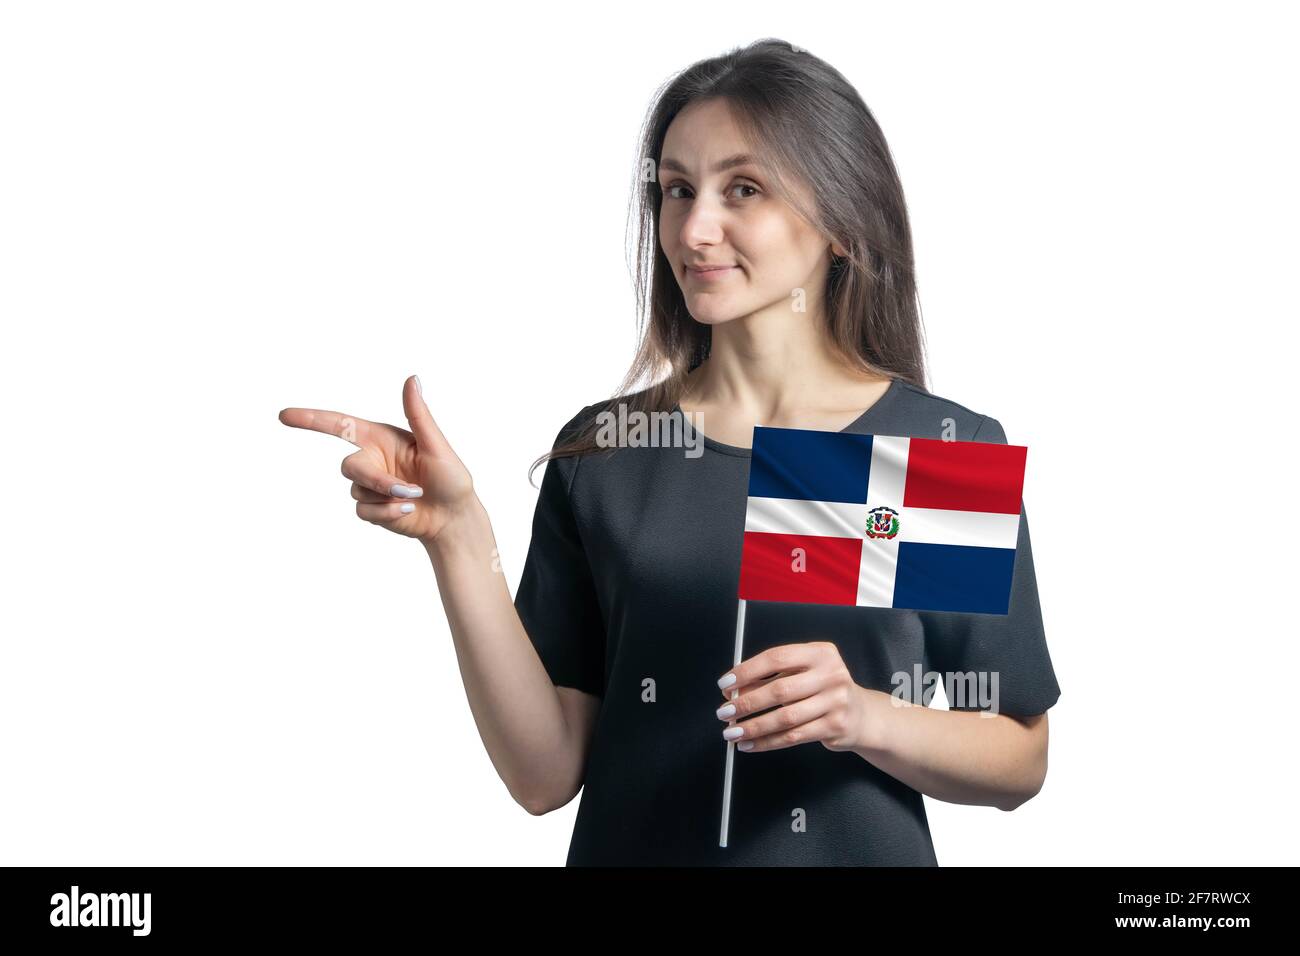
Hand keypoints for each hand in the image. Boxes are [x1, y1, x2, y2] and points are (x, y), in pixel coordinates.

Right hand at [278, 374, 476, 545]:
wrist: (454, 519)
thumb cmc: (452, 478)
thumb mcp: (436, 445)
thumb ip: (418, 415)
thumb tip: (412, 379)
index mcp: (381, 438)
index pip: (340, 425)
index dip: (312, 419)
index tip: (285, 415)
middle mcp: (372, 459)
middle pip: (349, 466)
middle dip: (376, 480)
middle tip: (409, 489)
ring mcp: (370, 485)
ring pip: (356, 490)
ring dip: (387, 498)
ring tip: (415, 498)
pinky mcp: (371, 508)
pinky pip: (363, 511)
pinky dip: (387, 514)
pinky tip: (409, 512)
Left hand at [716, 641, 873, 753]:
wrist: (862, 714)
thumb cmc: (823, 690)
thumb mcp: (802, 674)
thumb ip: (771, 678)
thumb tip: (733, 690)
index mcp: (820, 653)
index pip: (777, 658)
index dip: (747, 671)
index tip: (726, 683)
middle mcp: (831, 674)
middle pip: (779, 690)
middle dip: (746, 703)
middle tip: (724, 712)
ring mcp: (836, 701)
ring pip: (785, 718)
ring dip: (753, 727)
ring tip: (732, 731)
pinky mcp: (835, 726)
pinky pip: (793, 736)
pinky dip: (767, 742)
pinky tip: (750, 743)